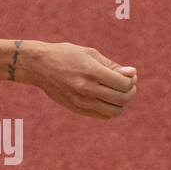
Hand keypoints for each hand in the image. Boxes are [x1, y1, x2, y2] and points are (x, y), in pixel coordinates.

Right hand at [17, 41, 137, 119]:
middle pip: (122, 98)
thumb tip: (132, 74)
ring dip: (123, 103)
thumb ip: (112, 65)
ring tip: (120, 93)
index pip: (124, 84)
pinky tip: (108, 99)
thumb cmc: (66, 55)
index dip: (132, 80)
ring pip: (114, 111)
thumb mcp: (90, 53)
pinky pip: (102, 116)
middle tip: (128, 84)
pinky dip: (111, 110)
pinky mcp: (76, 108)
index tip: (129, 75)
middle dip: (131, 92)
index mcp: (91, 71)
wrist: (38, 65)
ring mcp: (80, 101)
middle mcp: (86, 88)